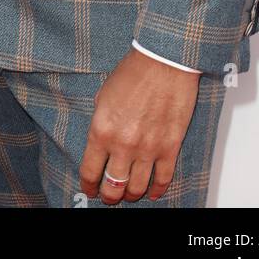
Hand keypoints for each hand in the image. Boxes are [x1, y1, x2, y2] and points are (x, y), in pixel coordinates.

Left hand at [79, 47, 200, 203]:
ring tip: (129, 193)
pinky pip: (162, 179)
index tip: (90, 189)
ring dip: (131, 195)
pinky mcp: (169, 148)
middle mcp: (123, 145)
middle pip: (113, 187)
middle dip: (109, 196)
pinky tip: (153, 191)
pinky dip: (157, 190)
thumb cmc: (133, 72)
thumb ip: (101, 123)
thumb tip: (102, 142)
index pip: (90, 172)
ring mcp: (148, 149)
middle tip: (109, 196)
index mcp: (101, 130)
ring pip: (137, 188)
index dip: (89, 185)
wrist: (163, 61)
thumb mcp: (103, 96)